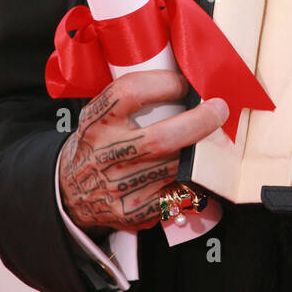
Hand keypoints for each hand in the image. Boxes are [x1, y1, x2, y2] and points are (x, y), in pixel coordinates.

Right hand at [59, 71, 228, 235]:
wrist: (72, 192)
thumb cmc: (99, 143)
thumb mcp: (100, 115)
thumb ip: (132, 100)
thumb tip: (186, 80)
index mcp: (96, 122)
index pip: (130, 93)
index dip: (165, 83)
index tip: (186, 82)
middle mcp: (105, 154)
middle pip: (161, 138)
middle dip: (199, 122)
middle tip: (219, 109)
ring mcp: (120, 187)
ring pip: (175, 167)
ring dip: (201, 150)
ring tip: (213, 137)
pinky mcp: (134, 211)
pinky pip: (177, 192)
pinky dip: (192, 179)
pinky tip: (196, 169)